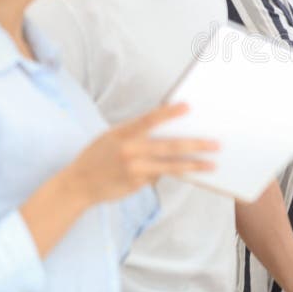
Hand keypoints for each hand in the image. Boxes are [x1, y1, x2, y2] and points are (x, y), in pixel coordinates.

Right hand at [64, 103, 217, 204]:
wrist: (77, 185)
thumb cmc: (97, 155)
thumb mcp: (112, 136)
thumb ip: (136, 132)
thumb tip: (167, 128)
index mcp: (123, 133)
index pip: (149, 120)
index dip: (169, 113)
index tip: (188, 106)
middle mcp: (130, 151)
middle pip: (169, 147)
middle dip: (195, 145)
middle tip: (215, 144)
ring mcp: (135, 169)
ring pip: (171, 166)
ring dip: (194, 165)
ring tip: (212, 165)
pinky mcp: (138, 183)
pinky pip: (160, 175)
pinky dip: (174, 171)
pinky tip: (191, 171)